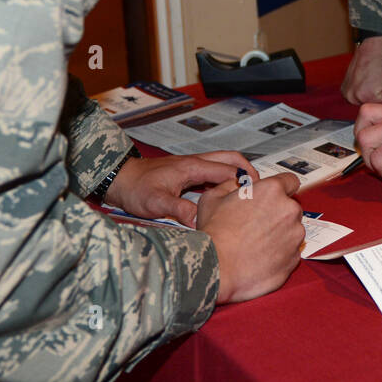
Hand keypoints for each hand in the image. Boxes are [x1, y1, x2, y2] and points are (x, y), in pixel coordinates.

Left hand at [104, 151, 257, 227]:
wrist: (121, 180)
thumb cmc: (136, 188)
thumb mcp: (156, 202)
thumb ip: (178, 209)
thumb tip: (199, 221)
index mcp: (193, 167)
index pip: (229, 170)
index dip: (247, 181)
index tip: (261, 195)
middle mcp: (196, 163)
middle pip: (232, 160)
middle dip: (249, 172)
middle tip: (261, 191)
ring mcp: (193, 167)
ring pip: (224, 165)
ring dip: (238, 176)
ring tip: (249, 196)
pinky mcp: (188, 174)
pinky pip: (214, 174)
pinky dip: (225, 181)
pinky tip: (227, 199)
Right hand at [197, 172, 304, 303]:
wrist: (217, 268)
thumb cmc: (215, 234)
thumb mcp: (213, 197)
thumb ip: (231, 185)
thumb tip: (239, 184)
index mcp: (272, 191)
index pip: (290, 180)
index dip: (281, 188)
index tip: (274, 196)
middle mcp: (289, 211)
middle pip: (290, 207)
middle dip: (277, 213)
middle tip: (255, 223)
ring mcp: (294, 236)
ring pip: (291, 231)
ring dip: (279, 234)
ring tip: (255, 243)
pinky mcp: (294, 258)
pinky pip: (290, 252)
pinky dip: (279, 254)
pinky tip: (259, 256)